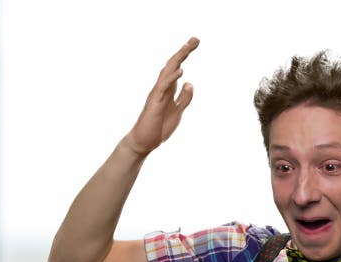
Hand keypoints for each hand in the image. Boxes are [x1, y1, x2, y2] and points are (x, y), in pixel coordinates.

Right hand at [123, 37, 199, 156]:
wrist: (144, 142)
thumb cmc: (158, 127)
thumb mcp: (178, 111)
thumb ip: (184, 98)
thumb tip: (190, 83)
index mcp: (168, 90)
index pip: (177, 68)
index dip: (185, 55)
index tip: (196, 42)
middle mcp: (161, 88)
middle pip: (173, 65)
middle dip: (184, 52)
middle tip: (196, 39)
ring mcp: (157, 94)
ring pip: (167, 72)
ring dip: (178, 60)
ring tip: (188, 48)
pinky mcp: (154, 103)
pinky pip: (162, 88)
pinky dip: (171, 79)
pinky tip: (180, 71)